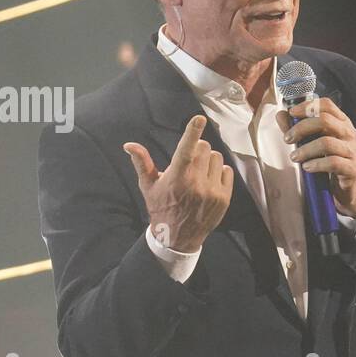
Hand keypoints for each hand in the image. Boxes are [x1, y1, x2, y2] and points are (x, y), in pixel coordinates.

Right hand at [123, 114, 232, 251]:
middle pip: (204, 147)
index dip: (193, 131)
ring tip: (199, 173)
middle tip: (190, 162)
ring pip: (217, 158)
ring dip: (209, 161)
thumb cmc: (161, 208)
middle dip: (197, 149)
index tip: (199, 118)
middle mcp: (196, 183)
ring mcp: (212, 191)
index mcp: (177, 177)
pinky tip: (209, 182)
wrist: (178, 237)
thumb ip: (142, 163)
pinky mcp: (224, 198)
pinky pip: (227, 171)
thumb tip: (128, 144)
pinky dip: (219, 172)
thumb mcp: (148, 186)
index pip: (186, 149)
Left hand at [283, 97, 355, 216]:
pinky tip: (307, 167)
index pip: (327, 105)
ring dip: (305, 149)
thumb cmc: (331, 161)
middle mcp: (349, 133)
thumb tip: (281, 115)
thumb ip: (298, 128)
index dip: (308, 106)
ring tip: (294, 157)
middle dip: (301, 128)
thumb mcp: (315, 141)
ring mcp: (353, 150)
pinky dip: (316, 164)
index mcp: (342, 122)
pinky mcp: (352, 168)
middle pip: (325, 121)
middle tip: (288, 139)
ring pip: (326, 143)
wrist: (349, 188)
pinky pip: (333, 163)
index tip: (292, 113)